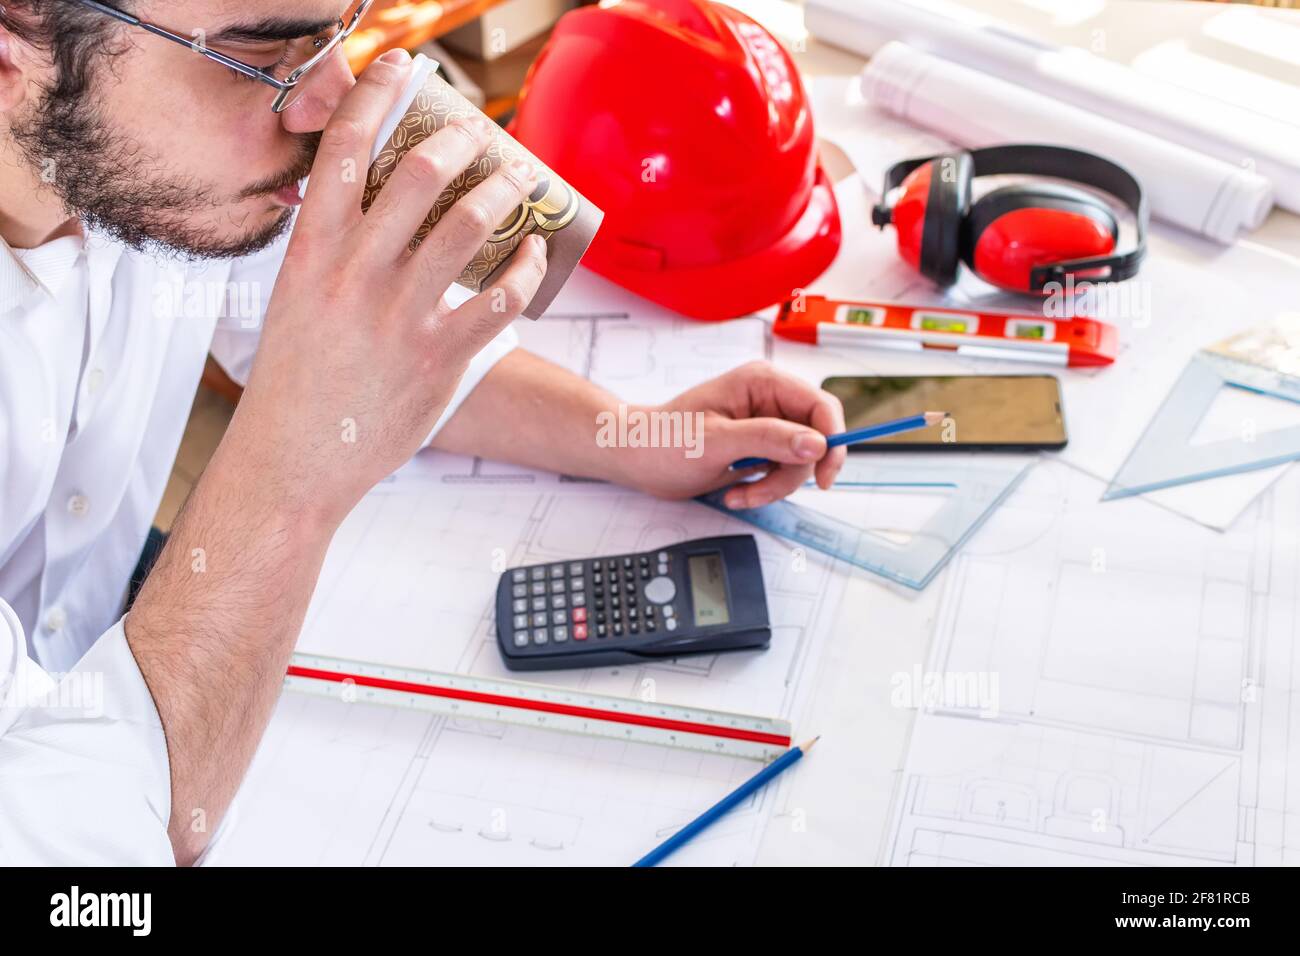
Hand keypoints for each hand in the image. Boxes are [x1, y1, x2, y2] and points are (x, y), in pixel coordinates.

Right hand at [222, 49, 547, 525]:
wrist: (297, 458)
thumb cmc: (297, 378)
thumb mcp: (295, 298)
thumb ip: (334, 250)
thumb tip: (376, 208)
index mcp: (312, 252)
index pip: (344, 150)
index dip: (376, 94)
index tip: (403, 69)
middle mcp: (357, 274)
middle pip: (421, 175)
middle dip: (463, 141)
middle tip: (483, 134)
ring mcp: (402, 315)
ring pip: (470, 224)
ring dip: (505, 191)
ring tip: (521, 179)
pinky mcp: (442, 357)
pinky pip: (501, 296)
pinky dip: (526, 266)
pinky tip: (534, 253)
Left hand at [614, 361, 846, 507]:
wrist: (636, 458)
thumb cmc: (663, 439)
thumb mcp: (715, 441)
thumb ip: (768, 439)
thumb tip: (815, 443)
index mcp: (762, 383)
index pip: (821, 407)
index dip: (831, 441)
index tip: (824, 476)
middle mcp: (768, 401)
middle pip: (814, 439)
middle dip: (792, 473)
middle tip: (761, 491)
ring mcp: (765, 426)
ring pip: (799, 463)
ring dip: (774, 487)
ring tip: (740, 494)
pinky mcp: (758, 449)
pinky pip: (781, 473)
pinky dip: (764, 490)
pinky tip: (735, 492)